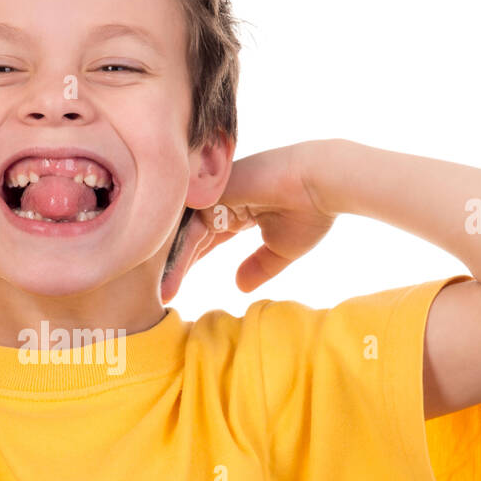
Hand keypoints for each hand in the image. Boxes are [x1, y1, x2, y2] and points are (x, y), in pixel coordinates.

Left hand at [161, 143, 335, 301]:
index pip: (202, 240)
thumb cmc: (309, 210)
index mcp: (234, 208)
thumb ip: (258, 266)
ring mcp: (212, 193)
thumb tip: (239, 287)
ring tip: (161, 296)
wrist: (321, 183)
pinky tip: (168, 277)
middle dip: (173, 267)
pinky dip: (179, 253)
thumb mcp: (280, 249)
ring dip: (172, 265)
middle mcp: (218, 199)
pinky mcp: (210, 192)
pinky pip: (189, 227)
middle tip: (158, 297)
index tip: (172, 289)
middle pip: (187, 237)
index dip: (188, 263)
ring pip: (185, 234)